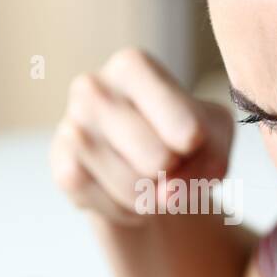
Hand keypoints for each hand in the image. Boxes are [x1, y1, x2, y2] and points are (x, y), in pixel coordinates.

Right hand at [50, 47, 234, 226]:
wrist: (141, 167)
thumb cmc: (181, 137)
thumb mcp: (215, 135)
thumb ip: (209, 158)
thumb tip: (167, 193)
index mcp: (131, 65)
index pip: (186, 125)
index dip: (198, 147)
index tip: (191, 139)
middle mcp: (92, 88)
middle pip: (157, 159)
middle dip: (174, 177)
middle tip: (168, 165)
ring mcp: (70, 127)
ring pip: (133, 187)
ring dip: (153, 198)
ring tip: (148, 180)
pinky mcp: (61, 167)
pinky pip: (109, 206)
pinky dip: (128, 211)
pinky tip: (124, 193)